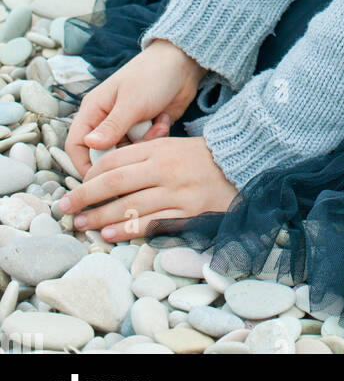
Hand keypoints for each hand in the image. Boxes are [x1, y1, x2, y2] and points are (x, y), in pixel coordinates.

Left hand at [57, 135, 238, 240]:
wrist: (241, 166)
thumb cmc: (200, 157)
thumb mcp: (171, 145)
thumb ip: (142, 154)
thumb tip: (105, 171)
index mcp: (159, 148)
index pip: (114, 160)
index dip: (90, 175)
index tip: (76, 187)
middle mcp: (165, 169)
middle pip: (114, 183)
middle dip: (84, 196)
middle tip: (65, 207)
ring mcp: (176, 192)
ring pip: (128, 206)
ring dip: (100, 218)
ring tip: (82, 225)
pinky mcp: (188, 213)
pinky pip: (151, 223)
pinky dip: (127, 231)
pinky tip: (110, 235)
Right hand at [65, 40, 206, 179]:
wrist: (183, 64)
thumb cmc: (153, 74)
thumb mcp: (132, 101)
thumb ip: (112, 126)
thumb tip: (88, 145)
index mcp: (94, 110)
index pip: (76, 145)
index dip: (83, 165)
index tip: (99, 179)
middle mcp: (106, 120)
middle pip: (103, 154)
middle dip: (123, 154)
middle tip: (142, 142)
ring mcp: (125, 126)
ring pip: (126, 154)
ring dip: (144, 144)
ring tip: (158, 124)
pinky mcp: (144, 129)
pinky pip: (144, 147)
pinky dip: (155, 138)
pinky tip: (164, 120)